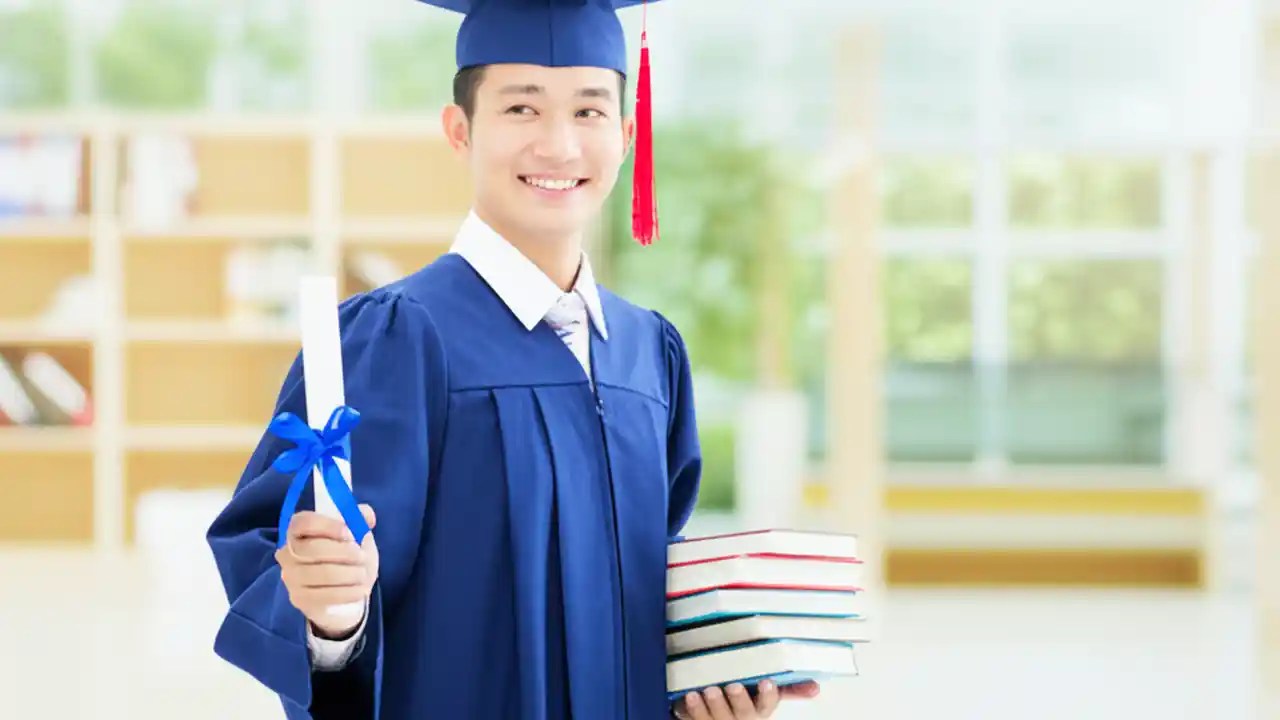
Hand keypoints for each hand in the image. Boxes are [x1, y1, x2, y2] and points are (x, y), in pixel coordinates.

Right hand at [274, 504, 378, 637]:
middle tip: (362, 557)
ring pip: (321, 573)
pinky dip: (347, 592)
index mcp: (298, 529)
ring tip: (362, 574)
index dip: (328, 526)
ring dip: (349, 574)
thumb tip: (367, 515)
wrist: (344, 591)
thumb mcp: (355, 535)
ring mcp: (291, 577)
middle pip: (313, 549)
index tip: (350, 534)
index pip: (304, 522)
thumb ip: (359, 520)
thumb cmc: (346, 557)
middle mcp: (288, 552)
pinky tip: (360, 590)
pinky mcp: (299, 598)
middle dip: (344, 552)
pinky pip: (324, 595)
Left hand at [674, 679, 820, 719]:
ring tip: (709, 690)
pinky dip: (693, 709)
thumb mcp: (763, 697)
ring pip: (719, 719)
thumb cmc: (744, 705)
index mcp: (761, 712)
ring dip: (714, 705)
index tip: (766, 682)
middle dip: (740, 701)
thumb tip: (816, 688)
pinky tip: (690, 696)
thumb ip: (788, 689)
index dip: (769, 695)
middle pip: (745, 714)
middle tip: (733, 686)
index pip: (769, 704)